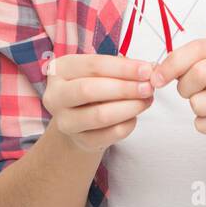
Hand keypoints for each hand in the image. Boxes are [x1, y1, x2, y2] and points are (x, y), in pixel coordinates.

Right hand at [41, 53, 155, 152]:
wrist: (80, 118)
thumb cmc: (94, 86)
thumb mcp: (102, 71)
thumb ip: (123, 68)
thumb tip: (150, 69)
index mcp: (60, 69)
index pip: (93, 65)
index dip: (123, 68)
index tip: (147, 70)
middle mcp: (55, 95)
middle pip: (90, 90)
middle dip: (124, 88)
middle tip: (148, 87)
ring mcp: (65, 121)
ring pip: (100, 115)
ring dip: (129, 107)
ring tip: (146, 100)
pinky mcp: (80, 141)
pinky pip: (110, 134)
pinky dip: (127, 124)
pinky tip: (135, 116)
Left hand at [150, 38, 205, 154]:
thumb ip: (196, 62)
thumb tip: (159, 72)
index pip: (198, 48)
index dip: (172, 63)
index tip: (157, 77)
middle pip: (197, 74)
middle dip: (185, 89)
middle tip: (194, 94)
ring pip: (198, 103)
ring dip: (198, 110)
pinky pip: (205, 124)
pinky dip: (205, 125)